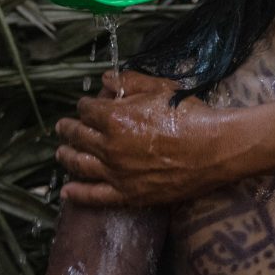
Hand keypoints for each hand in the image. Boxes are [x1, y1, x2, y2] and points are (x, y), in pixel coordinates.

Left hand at [56, 69, 246, 206]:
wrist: (215, 148)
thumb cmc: (190, 114)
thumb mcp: (160, 88)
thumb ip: (129, 81)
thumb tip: (105, 77)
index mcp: (115, 117)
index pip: (87, 109)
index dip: (85, 105)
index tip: (86, 105)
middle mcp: (109, 146)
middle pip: (78, 136)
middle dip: (68, 129)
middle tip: (63, 127)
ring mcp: (117, 173)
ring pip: (80, 165)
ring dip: (66, 157)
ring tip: (60, 153)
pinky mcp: (128, 194)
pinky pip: (95, 196)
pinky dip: (77, 194)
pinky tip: (66, 192)